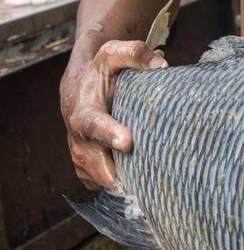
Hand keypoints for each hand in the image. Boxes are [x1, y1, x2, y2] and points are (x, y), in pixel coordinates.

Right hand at [61, 40, 167, 189]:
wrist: (77, 89)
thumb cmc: (100, 72)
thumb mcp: (113, 54)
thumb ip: (135, 54)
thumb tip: (161, 65)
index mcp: (84, 111)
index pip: (94, 124)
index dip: (109, 134)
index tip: (127, 142)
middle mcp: (79, 138)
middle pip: (94, 163)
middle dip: (113, 175)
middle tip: (139, 188)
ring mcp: (81, 156)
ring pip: (97, 179)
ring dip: (119, 187)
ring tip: (145, 196)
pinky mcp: (87, 169)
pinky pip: (100, 185)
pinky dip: (118, 189)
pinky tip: (142, 192)